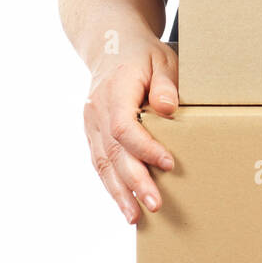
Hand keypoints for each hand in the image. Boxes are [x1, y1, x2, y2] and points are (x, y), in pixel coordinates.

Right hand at [83, 36, 178, 223]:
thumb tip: (168, 109)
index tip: (169, 164)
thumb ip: (166, 84)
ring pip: (102, 162)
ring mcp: (91, 123)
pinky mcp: (92, 132)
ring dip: (119, 192)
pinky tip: (124, 203)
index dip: (145, 149)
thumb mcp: (162, 60)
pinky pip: (99, 162)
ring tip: (135, 216)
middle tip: (155, 204)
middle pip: (113, 151)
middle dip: (134, 181)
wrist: (111, 46)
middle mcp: (97, 109)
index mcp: (116, 89)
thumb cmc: (143, 55)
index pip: (125, 126)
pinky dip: (111, 184)